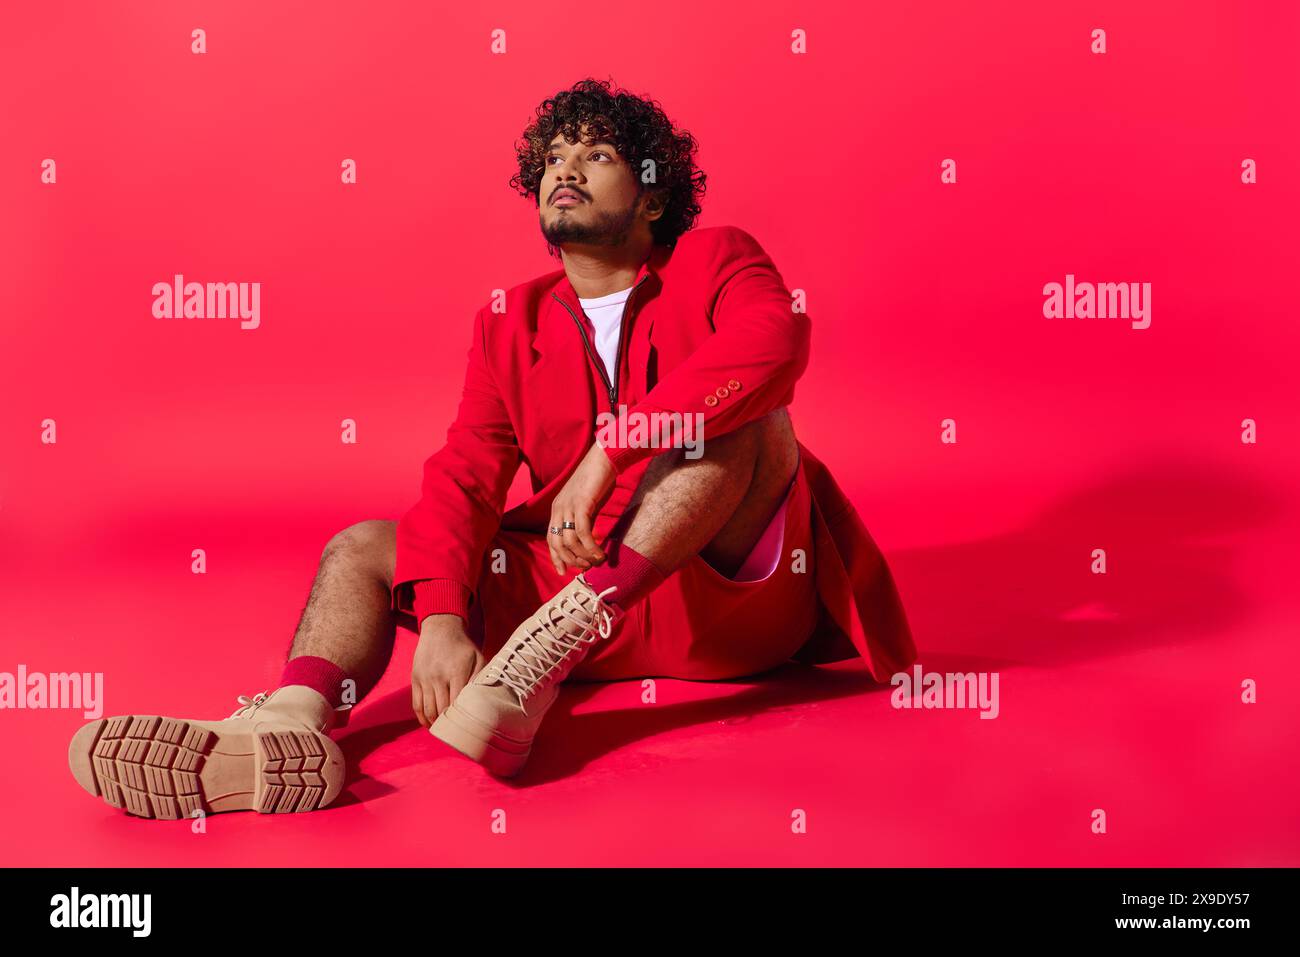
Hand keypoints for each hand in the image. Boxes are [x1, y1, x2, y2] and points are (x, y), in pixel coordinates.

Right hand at [411, 615, 484, 727]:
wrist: (440, 628)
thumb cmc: (463, 647)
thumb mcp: (478, 658)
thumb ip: (479, 679)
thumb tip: (480, 701)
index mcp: (456, 672)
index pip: (457, 703)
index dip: (461, 718)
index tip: (467, 728)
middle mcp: (438, 677)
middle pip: (442, 709)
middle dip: (448, 724)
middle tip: (456, 734)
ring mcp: (424, 679)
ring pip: (428, 709)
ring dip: (435, 723)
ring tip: (443, 731)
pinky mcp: (415, 679)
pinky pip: (416, 704)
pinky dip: (422, 717)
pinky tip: (429, 724)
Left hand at [548, 442, 615, 574]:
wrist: (603, 459)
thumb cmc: (597, 481)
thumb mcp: (585, 503)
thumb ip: (583, 520)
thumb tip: (588, 541)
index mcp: (557, 509)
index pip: (551, 539)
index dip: (556, 558)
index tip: (563, 572)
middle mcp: (559, 509)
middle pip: (558, 544)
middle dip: (571, 560)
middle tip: (586, 568)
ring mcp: (568, 506)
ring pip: (570, 541)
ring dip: (583, 556)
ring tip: (596, 561)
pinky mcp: (582, 504)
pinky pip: (583, 532)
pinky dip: (591, 547)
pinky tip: (600, 553)